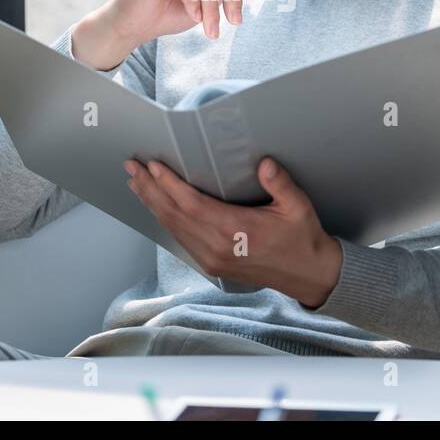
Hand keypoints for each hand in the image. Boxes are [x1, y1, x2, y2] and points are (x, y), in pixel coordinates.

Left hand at [123, 155, 343, 308]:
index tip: (153, 166)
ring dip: (152, 203)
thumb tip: (265, 163)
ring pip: (173, 227)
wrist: (308, 275)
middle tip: (132, 167)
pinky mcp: (212, 263)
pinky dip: (165, 220)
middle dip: (150, 189)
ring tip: (136, 183)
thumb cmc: (302, 239)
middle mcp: (217, 247)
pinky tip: (157, 206)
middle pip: (174, 215)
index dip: (169, 185)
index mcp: (236, 231)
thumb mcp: (298, 208)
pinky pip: (181, 239)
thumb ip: (281, 184)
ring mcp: (212, 258)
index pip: (192, 205)